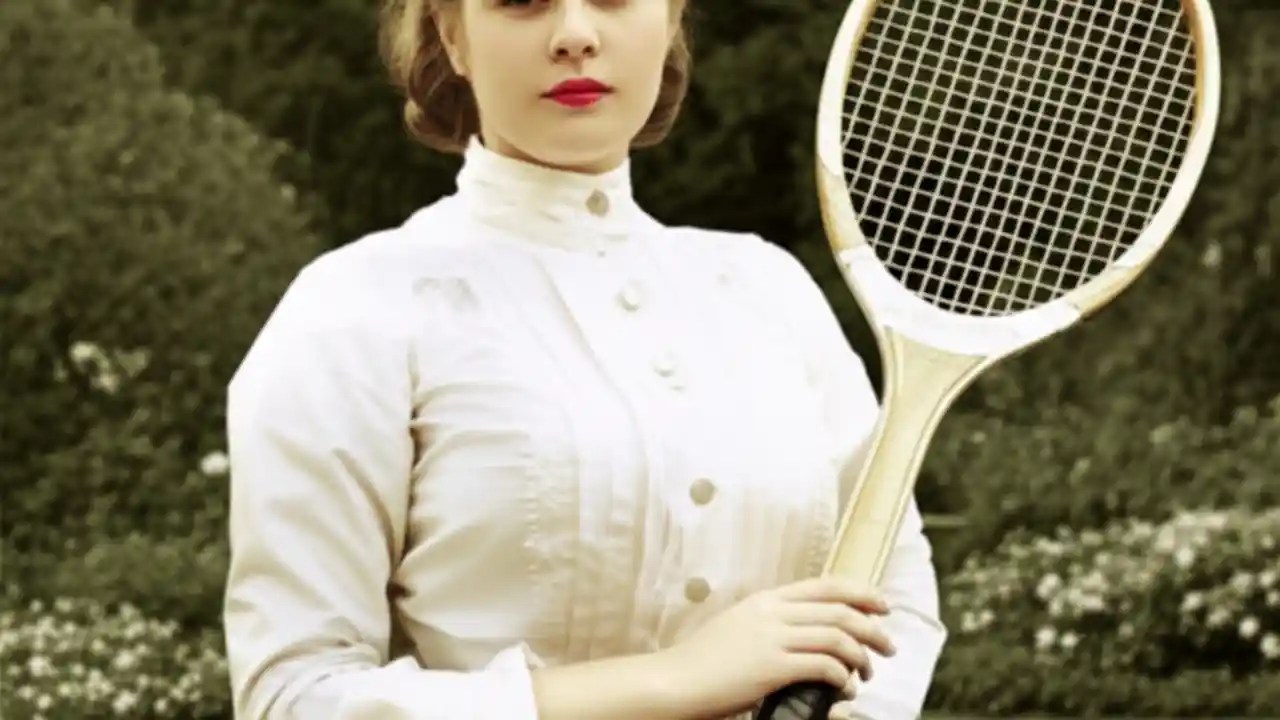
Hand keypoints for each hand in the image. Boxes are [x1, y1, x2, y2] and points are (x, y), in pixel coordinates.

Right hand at [654, 576, 896, 719]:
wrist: (674, 681)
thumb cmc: (703, 663)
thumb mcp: (737, 628)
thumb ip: (769, 625)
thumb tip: (802, 635)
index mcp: (765, 599)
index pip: (825, 585)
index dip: (860, 592)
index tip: (881, 605)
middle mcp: (772, 612)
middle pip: (839, 610)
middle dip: (872, 627)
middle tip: (889, 645)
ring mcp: (772, 637)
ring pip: (838, 637)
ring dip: (861, 656)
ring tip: (867, 673)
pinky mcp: (772, 666)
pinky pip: (824, 666)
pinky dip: (842, 677)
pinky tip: (844, 688)